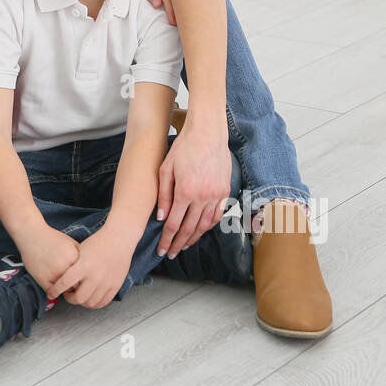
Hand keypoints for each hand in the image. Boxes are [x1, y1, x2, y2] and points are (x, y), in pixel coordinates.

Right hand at [19, 224, 79, 294]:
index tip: (81, 277)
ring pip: (64, 290)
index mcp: (73, 257)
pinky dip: (54, 290)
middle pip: (75, 285)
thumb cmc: (52, 238)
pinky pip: (52, 292)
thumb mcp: (71, 243)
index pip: (84, 276)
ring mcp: (52, 274)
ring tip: (61, 280)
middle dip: (74, 284)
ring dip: (64, 288)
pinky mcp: (42, 279)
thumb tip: (88, 272)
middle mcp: (64, 266)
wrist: (31, 235)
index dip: (83, 277)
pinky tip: (53, 282)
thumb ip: (81, 257)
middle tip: (72, 282)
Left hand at [48, 230, 131, 308]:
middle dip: (70, 299)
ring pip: (91, 303)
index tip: (51, 294)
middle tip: (67, 294)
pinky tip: (91, 297)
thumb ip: (71, 266)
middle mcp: (95, 276)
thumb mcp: (79, 251)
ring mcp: (106, 282)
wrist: (118, 238)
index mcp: (83, 266)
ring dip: (82, 302)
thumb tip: (59, 278)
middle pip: (78, 299)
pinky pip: (103, 302)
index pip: (64, 284)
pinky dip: (95, 303)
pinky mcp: (115, 285)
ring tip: (79, 295)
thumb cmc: (97, 242)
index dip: (55, 291)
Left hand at [156, 110, 231, 256]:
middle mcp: (202, 197)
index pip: (174, 225)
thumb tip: (161, 218)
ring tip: (184, 245)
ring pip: (204, 225)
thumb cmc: (183, 147)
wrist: (207, 132)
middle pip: (189, 229)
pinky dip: (208, 226)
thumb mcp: (165, 169)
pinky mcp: (225, 191)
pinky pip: (217, 215)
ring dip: (193, 238)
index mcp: (185, 192)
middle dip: (178, 244)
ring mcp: (216, 195)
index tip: (162, 250)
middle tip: (171, 254)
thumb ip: (163, 195)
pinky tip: (200, 230)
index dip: (167, 240)